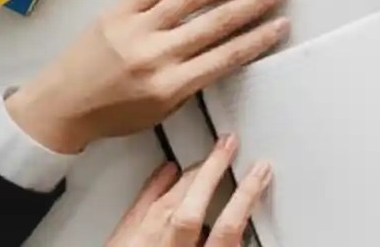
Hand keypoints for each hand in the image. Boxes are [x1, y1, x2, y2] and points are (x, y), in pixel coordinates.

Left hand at [6, 0, 290, 153]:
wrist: (60, 106)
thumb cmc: (114, 114)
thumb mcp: (162, 111)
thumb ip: (194, 80)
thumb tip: (226, 47)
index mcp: (169, 86)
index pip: (226, 56)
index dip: (259, 38)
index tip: (282, 23)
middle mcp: (155, 55)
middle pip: (215, 21)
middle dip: (253, 2)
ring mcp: (135, 28)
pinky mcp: (117, 11)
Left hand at [106, 134, 272, 246]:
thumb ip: (221, 245)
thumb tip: (241, 237)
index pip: (228, 226)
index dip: (247, 195)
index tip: (260, 172)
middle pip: (195, 203)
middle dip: (214, 169)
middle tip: (229, 143)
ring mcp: (141, 243)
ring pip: (168, 201)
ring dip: (189, 173)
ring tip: (206, 154)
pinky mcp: (120, 242)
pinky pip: (139, 208)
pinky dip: (154, 185)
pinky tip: (166, 171)